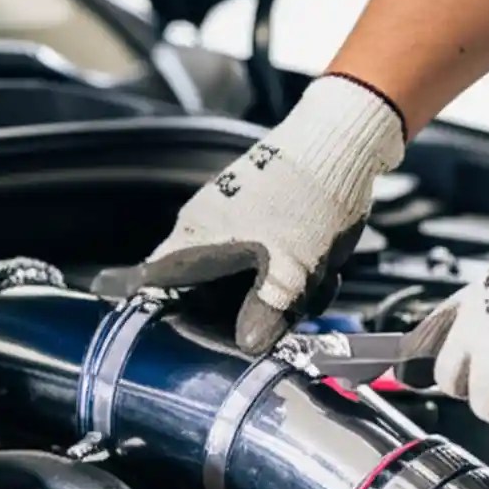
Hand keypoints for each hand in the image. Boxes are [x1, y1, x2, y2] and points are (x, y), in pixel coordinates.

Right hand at [92, 74, 405, 353]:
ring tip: (319, 281)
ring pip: (244, 278)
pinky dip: (293, 268)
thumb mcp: (293, 271)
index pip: (149, 281)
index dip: (147, 305)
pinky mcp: (256, 211)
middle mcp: (202, 228)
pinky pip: (264, 257)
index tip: (152, 317)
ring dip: (282, 291)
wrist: (341, 141)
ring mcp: (229, 217)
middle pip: (207, 293)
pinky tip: (324, 268)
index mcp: (195, 242)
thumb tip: (248, 347)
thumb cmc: (308, 199)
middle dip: (251, 310)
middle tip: (289, 312)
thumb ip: (266, 313)